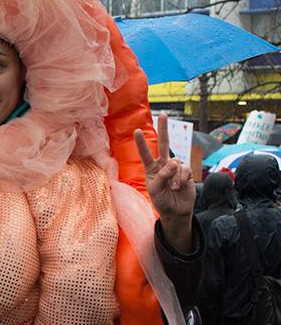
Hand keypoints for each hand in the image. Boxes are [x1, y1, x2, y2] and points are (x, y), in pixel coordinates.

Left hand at [134, 114, 194, 251]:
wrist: (175, 210)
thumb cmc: (161, 200)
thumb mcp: (154, 190)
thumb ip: (161, 176)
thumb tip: (173, 162)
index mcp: (151, 168)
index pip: (145, 153)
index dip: (141, 142)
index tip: (136, 130)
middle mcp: (163, 165)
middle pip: (164, 144)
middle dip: (164, 128)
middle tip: (163, 114)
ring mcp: (176, 167)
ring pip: (176, 162)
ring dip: (175, 176)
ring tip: (173, 187)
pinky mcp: (187, 172)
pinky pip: (185, 170)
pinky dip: (182, 179)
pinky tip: (179, 187)